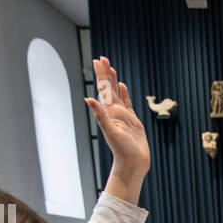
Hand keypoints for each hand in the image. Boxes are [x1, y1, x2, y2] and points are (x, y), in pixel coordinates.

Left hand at [86, 57, 149, 201]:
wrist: (133, 164)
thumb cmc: (122, 151)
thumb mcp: (111, 132)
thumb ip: (100, 115)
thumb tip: (89, 99)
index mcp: (109, 112)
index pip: (103, 89)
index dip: (101, 74)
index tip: (98, 60)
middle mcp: (114, 112)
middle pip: (109, 88)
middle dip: (105, 73)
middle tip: (102, 58)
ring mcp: (123, 116)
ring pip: (117, 94)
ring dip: (113, 81)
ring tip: (111, 68)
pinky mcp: (132, 121)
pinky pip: (127, 103)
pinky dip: (124, 93)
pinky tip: (122, 86)